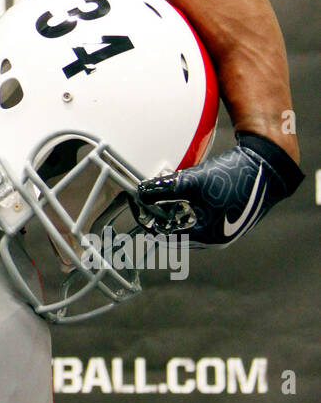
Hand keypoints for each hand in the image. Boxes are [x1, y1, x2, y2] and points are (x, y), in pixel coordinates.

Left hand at [133, 130, 303, 247]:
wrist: (267, 165)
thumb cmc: (232, 177)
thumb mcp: (192, 181)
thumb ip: (163, 189)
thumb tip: (140, 193)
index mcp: (206, 237)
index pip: (165, 235)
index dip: (147, 219)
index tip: (136, 204)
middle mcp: (215, 237)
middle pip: (176, 230)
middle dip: (159, 215)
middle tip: (145, 201)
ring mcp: (223, 226)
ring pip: (188, 222)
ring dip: (172, 209)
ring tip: (161, 195)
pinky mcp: (228, 213)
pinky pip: (199, 214)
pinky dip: (187, 205)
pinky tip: (182, 190)